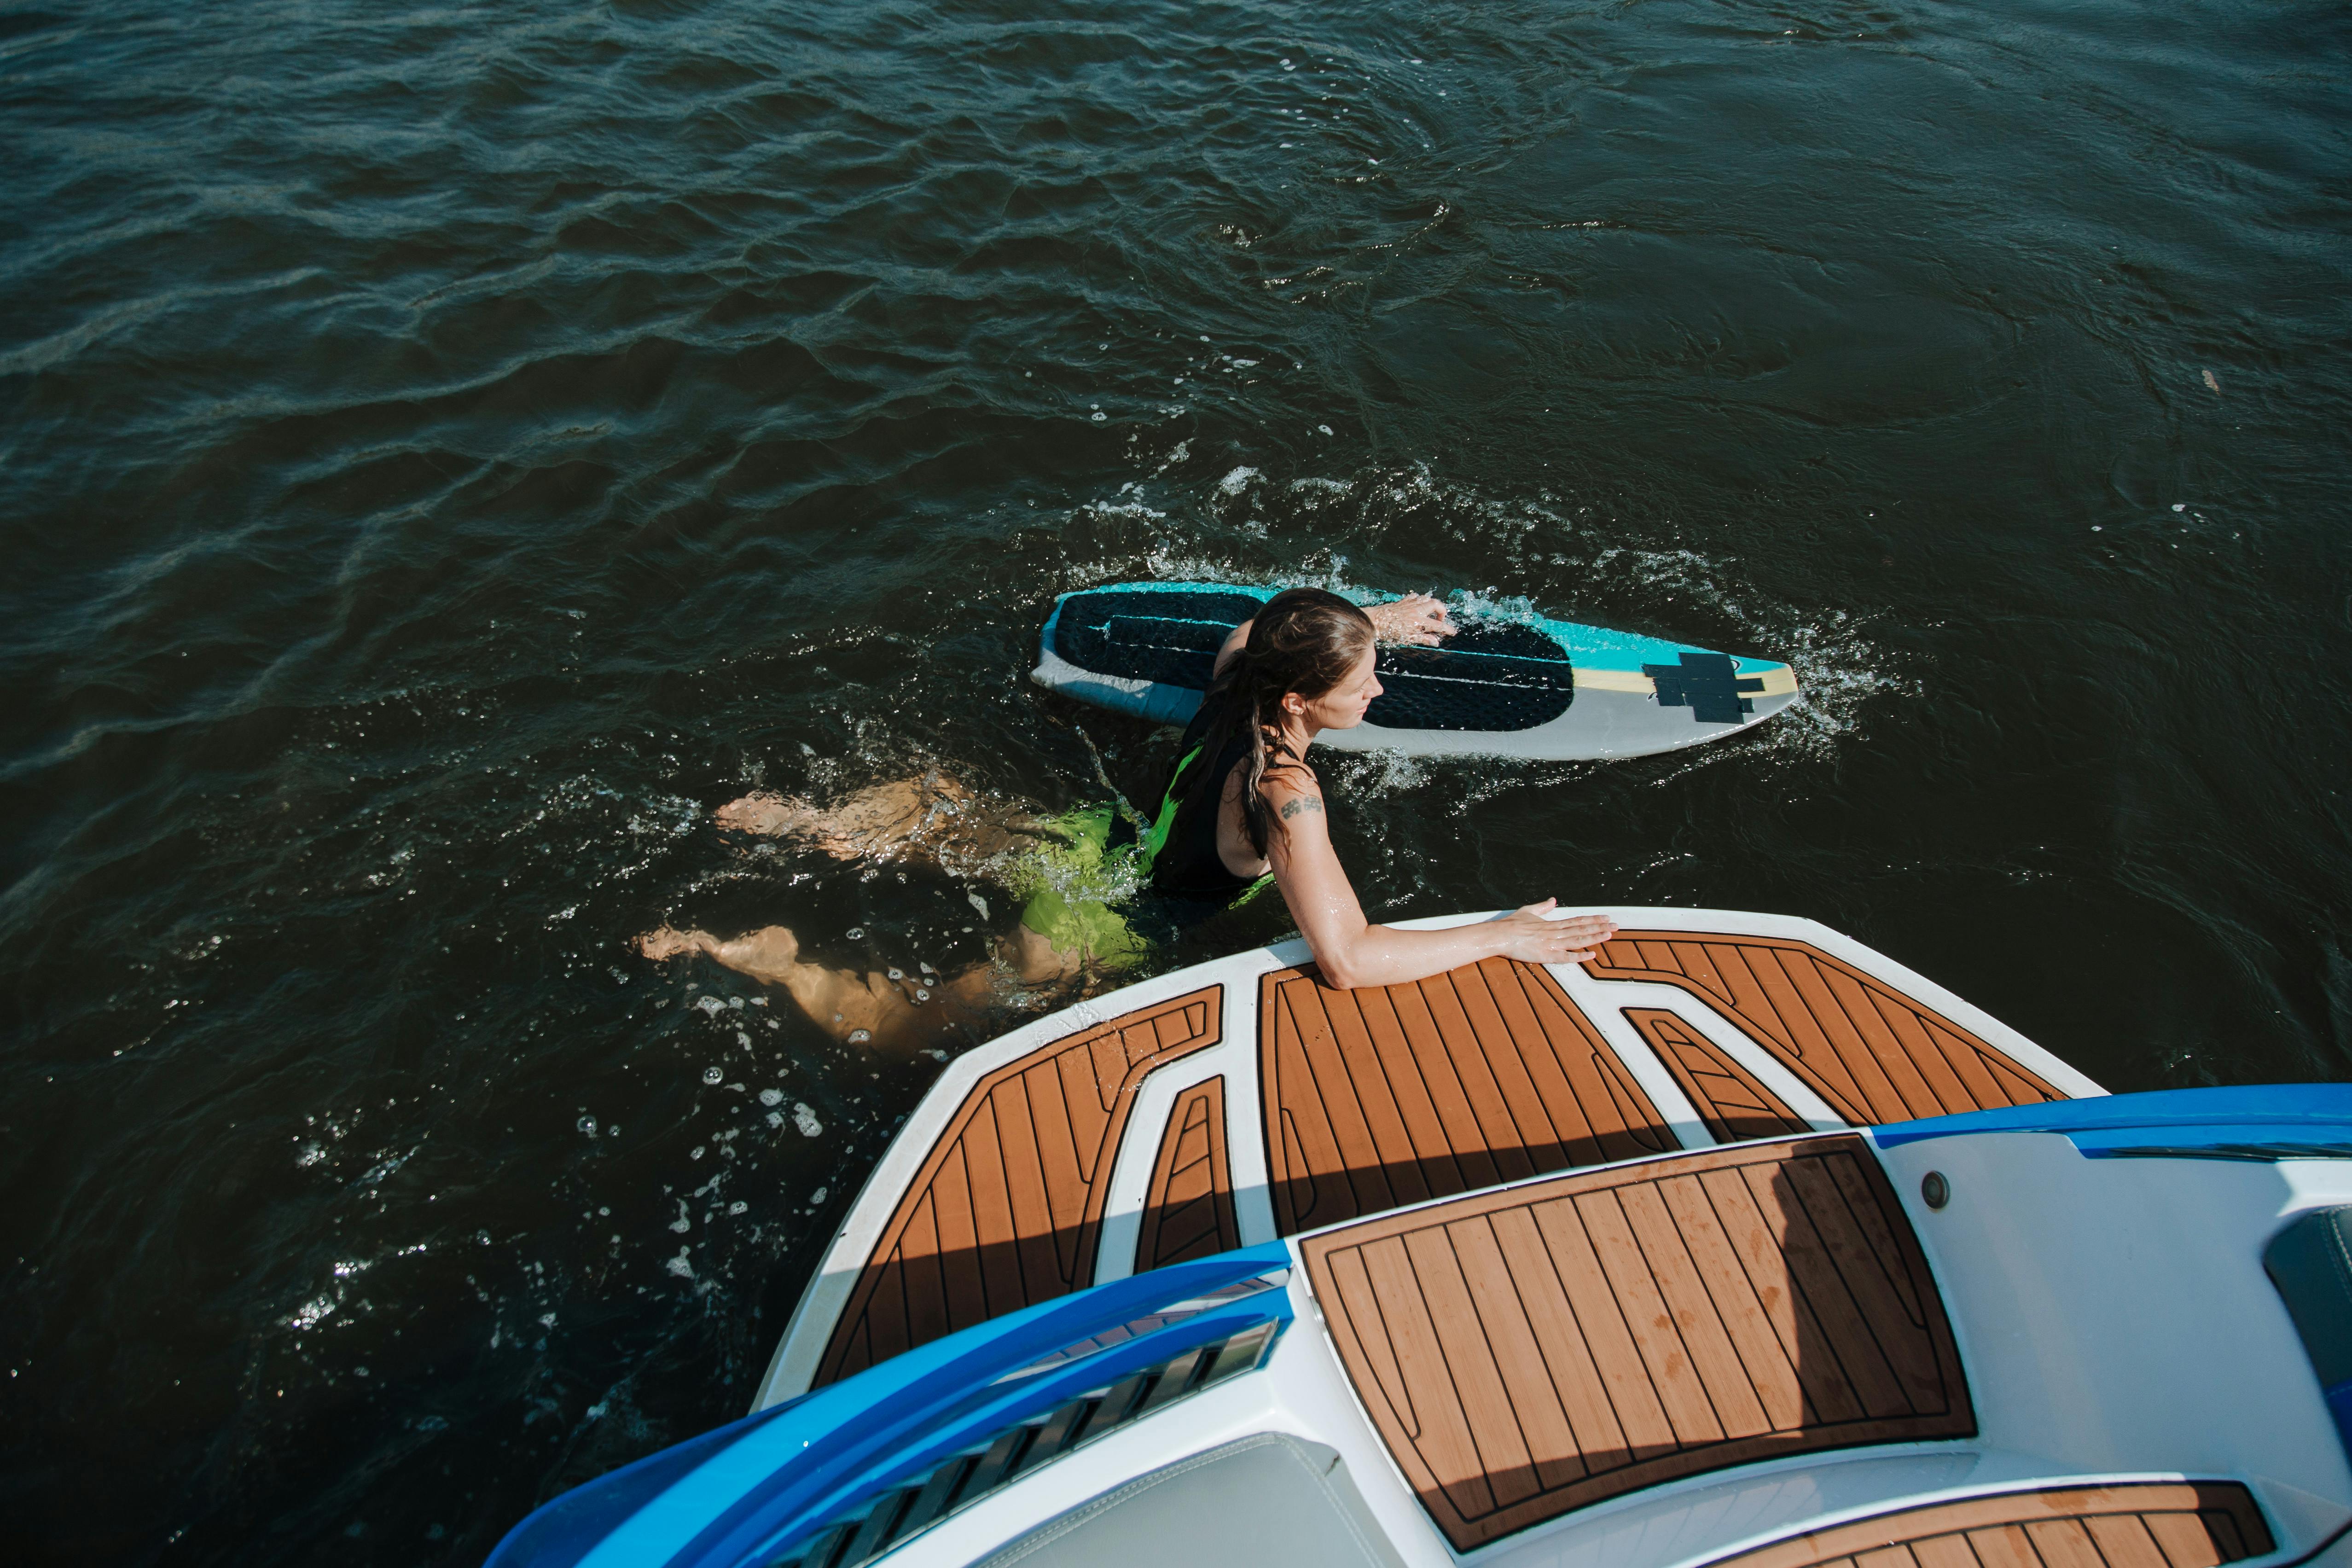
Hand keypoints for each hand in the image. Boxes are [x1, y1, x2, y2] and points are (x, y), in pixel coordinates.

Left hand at [1365, 592, 1456, 645]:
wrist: (1376, 621)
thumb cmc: (1391, 632)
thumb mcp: (1408, 638)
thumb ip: (1424, 639)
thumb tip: (1436, 642)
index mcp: (1419, 621)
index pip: (1438, 625)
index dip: (1447, 629)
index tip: (1453, 632)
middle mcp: (1417, 610)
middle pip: (1436, 605)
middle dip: (1442, 611)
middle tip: (1439, 620)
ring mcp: (1410, 603)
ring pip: (1427, 598)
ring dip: (1431, 604)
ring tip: (1430, 613)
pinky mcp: (1404, 601)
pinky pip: (1416, 596)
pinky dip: (1420, 600)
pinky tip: (1417, 606)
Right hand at [1492, 900, 1617, 965]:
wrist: (1499, 935)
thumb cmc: (1511, 924)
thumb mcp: (1528, 911)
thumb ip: (1542, 907)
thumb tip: (1553, 900)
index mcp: (1552, 924)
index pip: (1577, 921)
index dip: (1592, 920)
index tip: (1606, 918)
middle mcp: (1555, 933)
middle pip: (1581, 929)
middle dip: (1600, 928)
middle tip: (1616, 926)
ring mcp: (1551, 944)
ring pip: (1577, 940)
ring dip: (1594, 937)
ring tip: (1608, 935)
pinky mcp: (1546, 955)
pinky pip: (1565, 956)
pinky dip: (1579, 955)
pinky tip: (1591, 954)